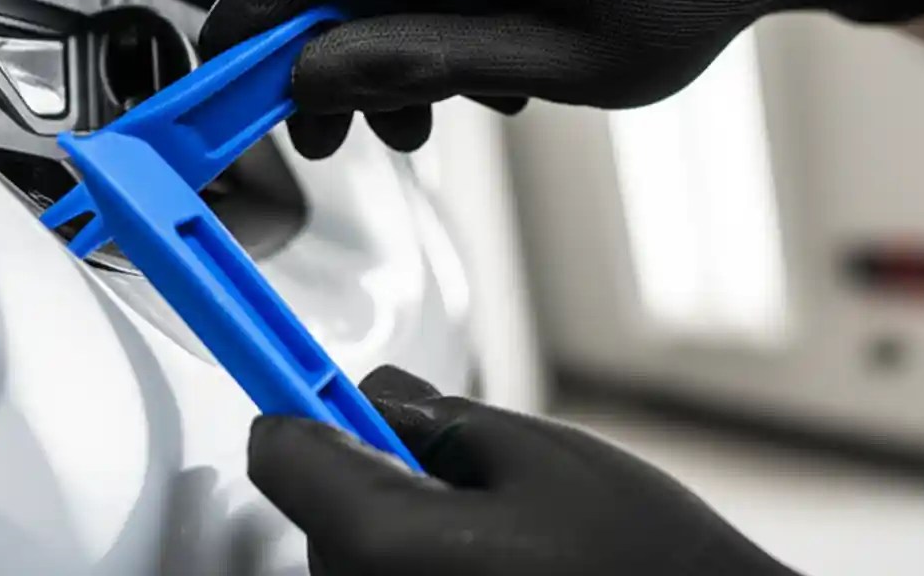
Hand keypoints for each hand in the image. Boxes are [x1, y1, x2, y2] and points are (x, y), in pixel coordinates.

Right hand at [201, 0, 923, 157]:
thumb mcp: (554, 57)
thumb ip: (422, 64)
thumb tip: (314, 77)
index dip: (253, 7)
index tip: (229, 73)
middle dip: (323, 50)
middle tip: (334, 130)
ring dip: (381, 40)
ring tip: (428, 111)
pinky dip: (425, 9)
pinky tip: (471, 61)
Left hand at [248, 366, 801, 575]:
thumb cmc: (645, 563)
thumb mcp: (540, 454)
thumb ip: (436, 415)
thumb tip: (374, 394)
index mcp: (380, 544)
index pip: (278, 451)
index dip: (299, 398)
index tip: (302, 368)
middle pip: (317, 507)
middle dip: (375, 468)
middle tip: (471, 469)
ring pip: (355, 552)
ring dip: (404, 520)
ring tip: (509, 533)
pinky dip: (422, 563)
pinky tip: (499, 568)